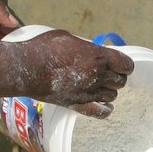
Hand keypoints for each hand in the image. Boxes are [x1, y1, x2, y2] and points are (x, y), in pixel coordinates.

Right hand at [20, 30, 134, 115]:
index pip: (126, 65)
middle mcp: (97, 75)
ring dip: (108, 92)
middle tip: (105, 74)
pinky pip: (100, 113)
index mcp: (98, 56)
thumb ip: (85, 47)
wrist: (25, 68)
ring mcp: (88, 92)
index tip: (118, 64)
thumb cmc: (43, 48)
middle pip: (120, 82)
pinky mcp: (77, 105)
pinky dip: (104, 110)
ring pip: (112, 97)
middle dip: (115, 77)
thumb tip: (90, 50)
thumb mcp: (69, 38)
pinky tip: (102, 106)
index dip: (124, 65)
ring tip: (98, 87)